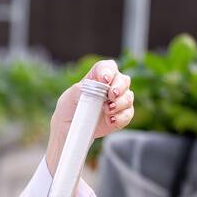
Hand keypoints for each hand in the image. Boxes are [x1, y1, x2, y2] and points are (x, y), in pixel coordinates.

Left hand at [46, 59, 134, 175]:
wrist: (70, 128)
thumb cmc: (69, 108)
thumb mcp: (69, 97)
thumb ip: (81, 89)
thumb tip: (92, 86)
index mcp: (98, 77)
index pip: (108, 67)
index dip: (108, 71)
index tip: (104, 80)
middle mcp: (111, 86)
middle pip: (123, 80)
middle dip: (119, 87)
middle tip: (111, 96)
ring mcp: (118, 101)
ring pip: (128, 97)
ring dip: (119, 104)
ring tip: (107, 111)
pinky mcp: (121, 116)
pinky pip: (128, 114)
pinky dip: (121, 117)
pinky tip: (111, 121)